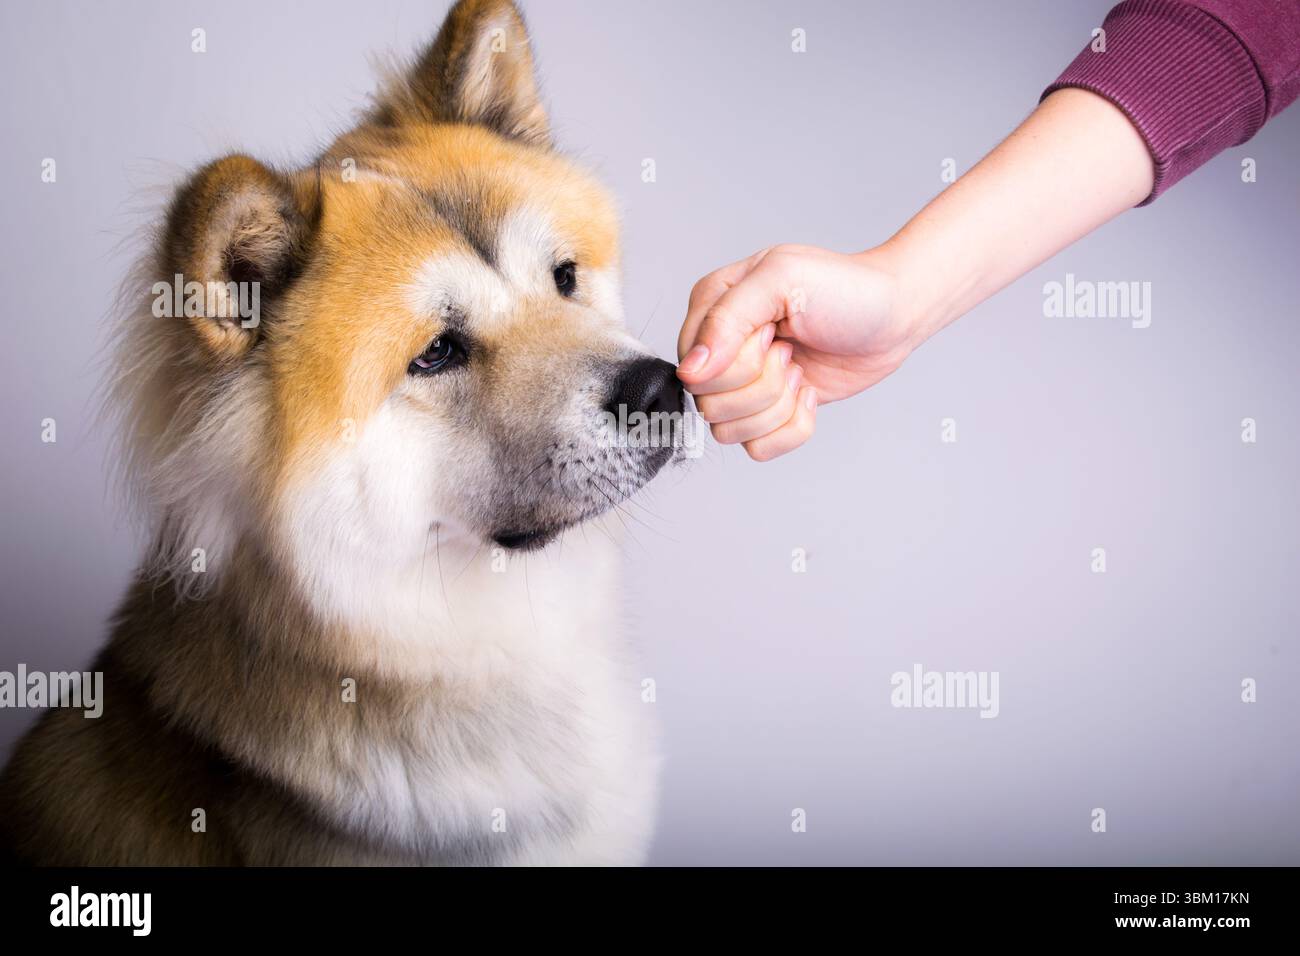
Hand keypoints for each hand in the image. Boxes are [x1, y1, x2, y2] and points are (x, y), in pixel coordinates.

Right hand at [676, 243, 915, 460]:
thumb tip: (691, 370)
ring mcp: (742, 384)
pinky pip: (758, 448)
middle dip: (762, 384)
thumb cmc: (843, 288)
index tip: (773, 332)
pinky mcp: (769, 412)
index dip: (737, 363)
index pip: (693, 367)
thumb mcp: (782, 279)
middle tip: (789, 351)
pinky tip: (807, 392)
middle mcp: (719, 349)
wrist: (893, 316)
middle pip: (709, 404)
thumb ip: (727, 318)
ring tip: (799, 369)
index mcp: (710, 307)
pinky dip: (791, 426)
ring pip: (729, 431)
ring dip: (777, 405)